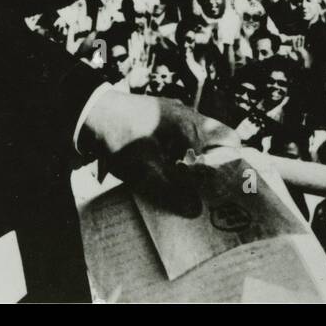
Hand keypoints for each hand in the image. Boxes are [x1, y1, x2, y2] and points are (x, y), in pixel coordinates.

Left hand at [79, 92, 237, 215]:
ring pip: (197, 147)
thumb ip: (171, 192)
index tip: (230, 190)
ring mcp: (174, 120)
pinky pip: (181, 146)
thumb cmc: (121, 136)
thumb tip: (196, 211)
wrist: (90, 114)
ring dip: (196, 169)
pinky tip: (171, 182)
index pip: (229, 140)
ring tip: (192, 196)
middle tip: (211, 198)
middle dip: (214, 171)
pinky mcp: (161, 127)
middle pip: (215, 146)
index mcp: (191, 125)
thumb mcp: (145, 170)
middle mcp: (188, 119)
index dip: (234, 165)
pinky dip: (181, 162)